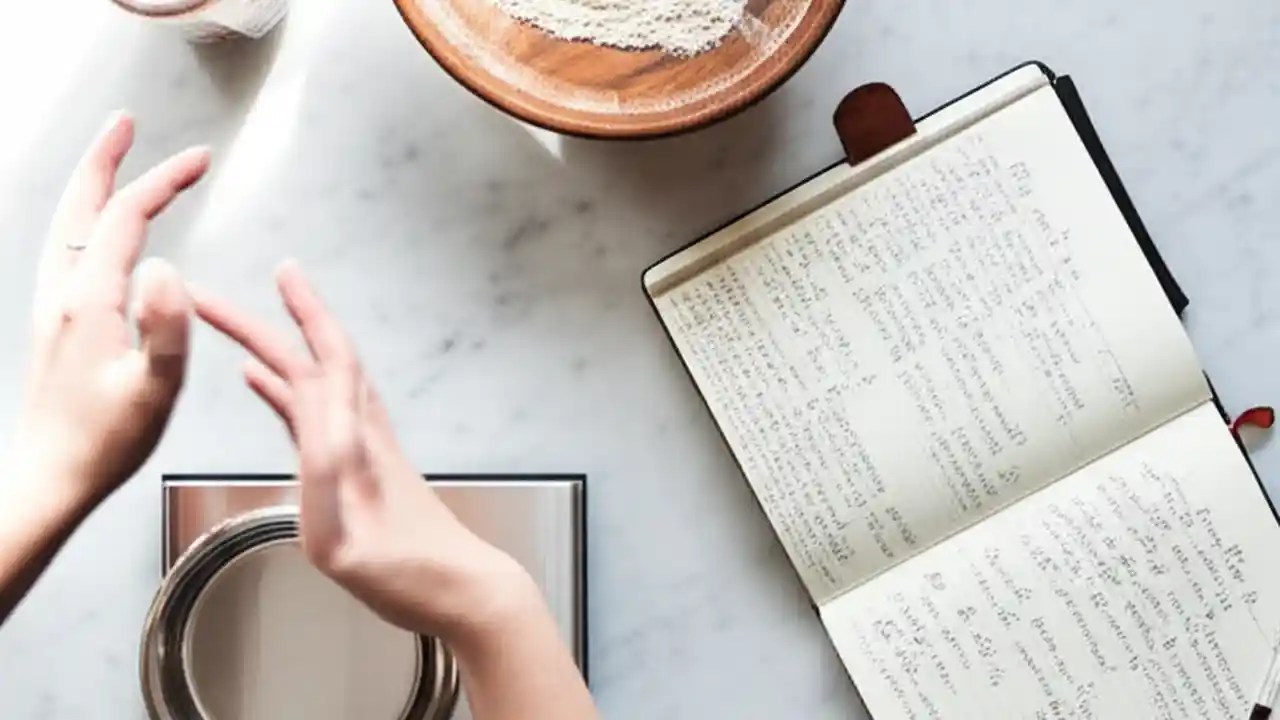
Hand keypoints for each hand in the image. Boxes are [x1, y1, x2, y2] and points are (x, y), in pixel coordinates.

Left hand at [16, 113, 208, 506]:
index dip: (162, 181)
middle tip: (128, 123)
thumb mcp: (153, 391)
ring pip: (67, 226)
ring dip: (90, 186)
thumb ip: (165, 328)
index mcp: (90, 302)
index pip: (126, 219)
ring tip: (112, 161)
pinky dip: (84, 221)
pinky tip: (97, 234)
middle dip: (107, 161)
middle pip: (80, 208)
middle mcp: (63, 295)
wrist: (50, 478)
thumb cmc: (106, 443)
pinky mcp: (54, 326)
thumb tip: (169, 265)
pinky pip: (65, 251)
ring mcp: (53, 308)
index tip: (201, 158)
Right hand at [191, 262, 535, 642]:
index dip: (305, 312)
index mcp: (355, 442)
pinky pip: (313, 417)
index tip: (282, 271)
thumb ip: (326, 474)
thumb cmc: (408, 571)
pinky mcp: (359, 469)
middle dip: (267, 325)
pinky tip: (263, 386)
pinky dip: (284, 393)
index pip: (327, 358)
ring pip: (313, 383)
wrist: (461, 590)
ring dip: (275, 351)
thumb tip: (305, 410)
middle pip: (313, 361)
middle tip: (213, 301)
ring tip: (234, 330)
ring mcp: (361, 449)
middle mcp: (361, 434)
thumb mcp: (348, 535)